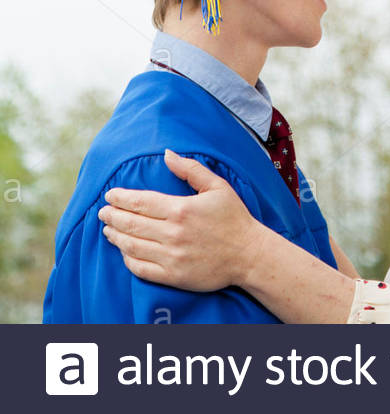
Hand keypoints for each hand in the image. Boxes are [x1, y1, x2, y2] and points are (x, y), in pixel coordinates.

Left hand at [98, 149, 264, 291]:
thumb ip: (190, 169)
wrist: (248, 255)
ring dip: (116, 236)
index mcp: (181, 209)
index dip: (121, 198)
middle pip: (131, 223)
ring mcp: (171, 257)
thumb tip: (167, 153)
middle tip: (102, 212)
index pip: (141, 202)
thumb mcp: (217, 186)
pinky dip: (128, 259)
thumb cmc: (233, 217)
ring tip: (107, 230)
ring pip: (132, 246)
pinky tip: (124, 251)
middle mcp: (173, 234)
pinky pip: (141, 268)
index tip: (109, 195)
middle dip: (112, 216)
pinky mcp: (173, 276)